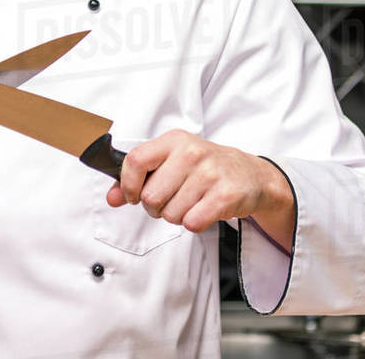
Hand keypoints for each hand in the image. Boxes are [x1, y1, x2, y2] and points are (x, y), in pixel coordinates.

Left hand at [105, 129, 293, 250]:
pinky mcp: (225, 195)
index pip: (135, 161)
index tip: (134, 195)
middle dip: (156, 208)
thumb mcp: (172, 163)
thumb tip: (112, 198)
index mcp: (174, 141)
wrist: (251, 175)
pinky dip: (194, 223)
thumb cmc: (205, 168)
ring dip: (177, 216)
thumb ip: (139, 179)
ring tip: (192, 202)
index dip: (128, 185)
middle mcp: (191, 152)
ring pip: (170, 214)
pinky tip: (204, 209)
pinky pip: (191, 223)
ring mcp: (209, 173)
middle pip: (150, 197)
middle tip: (172, 200)